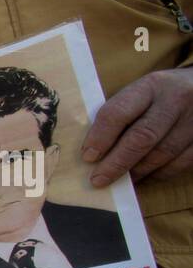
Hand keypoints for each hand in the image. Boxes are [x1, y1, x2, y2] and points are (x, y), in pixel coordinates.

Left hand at [83, 67, 192, 185]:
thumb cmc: (160, 96)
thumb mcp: (141, 93)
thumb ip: (119, 115)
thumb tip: (91, 152)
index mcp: (152, 85)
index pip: (120, 112)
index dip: (101, 137)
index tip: (88, 157)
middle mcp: (176, 100)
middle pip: (142, 137)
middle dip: (116, 163)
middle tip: (98, 180)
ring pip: (162, 155)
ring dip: (136, 172)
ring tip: (117, 182)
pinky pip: (179, 164)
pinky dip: (156, 175)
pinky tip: (141, 178)